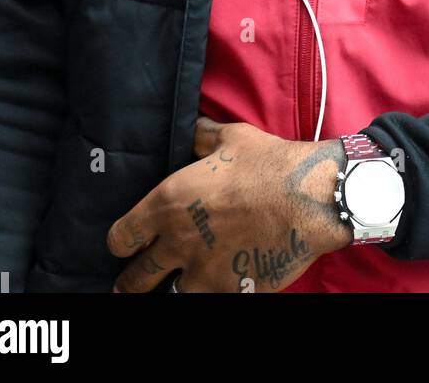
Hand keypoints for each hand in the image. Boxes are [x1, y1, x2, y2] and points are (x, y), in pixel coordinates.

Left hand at [107, 117, 352, 292]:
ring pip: (171, 294)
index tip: (124, 243)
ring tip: (177, 283)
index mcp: (169, 203)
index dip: (120, 240)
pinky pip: (208, 298)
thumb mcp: (231, 138)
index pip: (122, 236)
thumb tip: (190, 129)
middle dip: (130, 281)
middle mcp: (178, 241)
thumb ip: (201, 137)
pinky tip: (214, 282)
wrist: (308, 198)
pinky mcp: (230, 290)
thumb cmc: (269, 163)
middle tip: (127, 284)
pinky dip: (209, 291)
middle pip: (136, 278)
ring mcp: (203, 272)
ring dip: (173, 286)